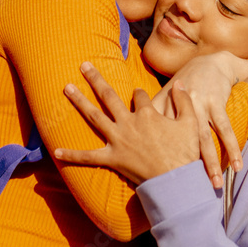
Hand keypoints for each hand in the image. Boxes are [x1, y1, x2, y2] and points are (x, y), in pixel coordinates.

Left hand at [54, 63, 199, 184]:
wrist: (175, 181)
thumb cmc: (184, 153)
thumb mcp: (191, 123)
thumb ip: (184, 101)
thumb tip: (180, 83)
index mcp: (146, 113)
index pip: (138, 95)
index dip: (138, 95)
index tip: (139, 97)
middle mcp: (128, 122)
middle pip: (109, 96)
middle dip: (96, 79)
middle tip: (84, 65)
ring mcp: (117, 140)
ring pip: (94, 116)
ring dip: (79, 101)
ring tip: (66, 87)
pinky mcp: (112, 158)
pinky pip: (88, 157)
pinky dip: (72, 155)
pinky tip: (56, 152)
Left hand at [152, 53, 247, 187]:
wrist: (211, 63)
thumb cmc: (185, 84)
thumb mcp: (166, 97)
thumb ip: (153, 117)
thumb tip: (135, 141)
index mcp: (162, 105)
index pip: (157, 135)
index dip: (158, 158)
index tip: (160, 181)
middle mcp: (177, 106)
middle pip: (180, 142)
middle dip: (185, 167)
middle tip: (187, 192)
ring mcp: (198, 103)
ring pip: (204, 139)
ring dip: (212, 163)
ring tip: (216, 184)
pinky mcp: (216, 102)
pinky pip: (225, 129)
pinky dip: (233, 148)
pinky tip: (238, 165)